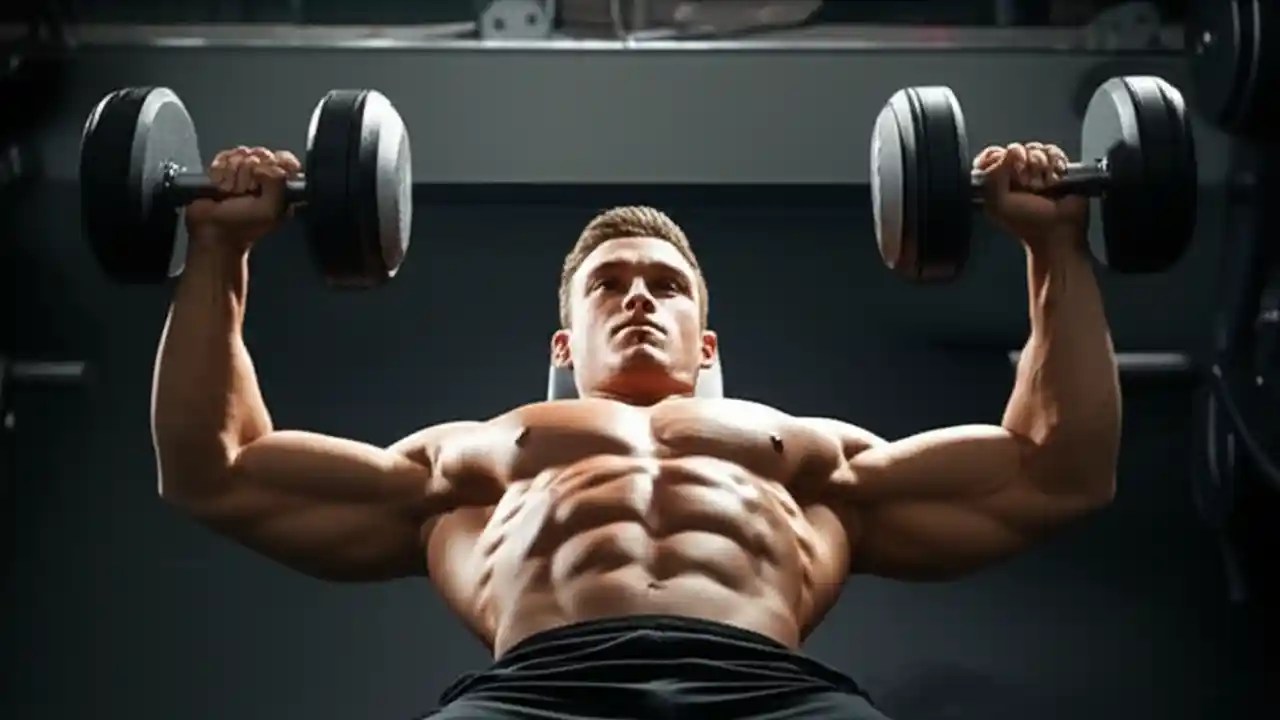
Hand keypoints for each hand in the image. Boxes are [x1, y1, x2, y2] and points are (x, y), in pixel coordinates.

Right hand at [184, 146, 301, 251]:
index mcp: (282, 186)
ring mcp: (244, 171)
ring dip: (232, 175)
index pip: (285, 159)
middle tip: (244, 193)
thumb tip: (266, 165)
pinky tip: (220, 187)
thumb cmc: (243, 226)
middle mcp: (266, 176)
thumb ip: (278, 184)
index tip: (262, 180)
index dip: (272, 165)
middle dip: (249, 174)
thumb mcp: (271, 210)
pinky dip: (219, 172)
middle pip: (261, 153)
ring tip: (231, 193)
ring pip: (241, 153)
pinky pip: (223, 156)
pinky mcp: (224, 168)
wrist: (212, 232)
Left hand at [975, 142, 1088, 247]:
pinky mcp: (1056, 167)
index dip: (1000, 158)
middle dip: (1023, 165)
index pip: (992, 154)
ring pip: (1035, 148)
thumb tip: (1007, 153)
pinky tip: (1054, 180)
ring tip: (1042, 186)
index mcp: (996, 182)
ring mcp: (1036, 170)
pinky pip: (1053, 151)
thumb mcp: (997, 203)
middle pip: (1016, 148)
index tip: (1008, 172)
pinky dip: (1055, 164)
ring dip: (1040, 166)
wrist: (1058, 230)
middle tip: (1027, 185)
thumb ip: (991, 175)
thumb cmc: (1028, 223)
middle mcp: (1015, 174)